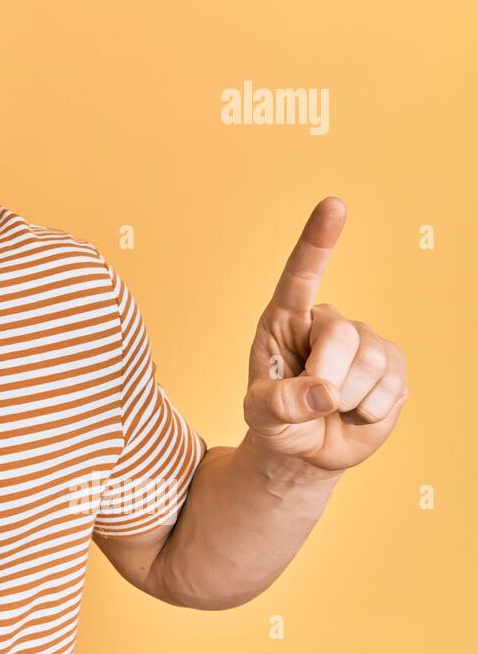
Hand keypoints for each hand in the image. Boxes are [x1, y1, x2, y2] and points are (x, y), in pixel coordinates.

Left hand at [243, 197, 408, 471]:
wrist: (307, 449)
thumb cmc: (277, 420)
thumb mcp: (261, 415)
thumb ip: (280, 403)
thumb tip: (324, 393)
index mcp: (284, 320)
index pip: (301, 275)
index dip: (318, 240)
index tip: (334, 204)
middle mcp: (327, 323)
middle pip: (340, 334)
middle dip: (325, 377)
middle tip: (314, 402)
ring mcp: (364, 342)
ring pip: (370, 362)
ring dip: (349, 399)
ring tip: (333, 407)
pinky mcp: (393, 367)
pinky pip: (392, 387)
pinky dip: (371, 411)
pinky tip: (356, 411)